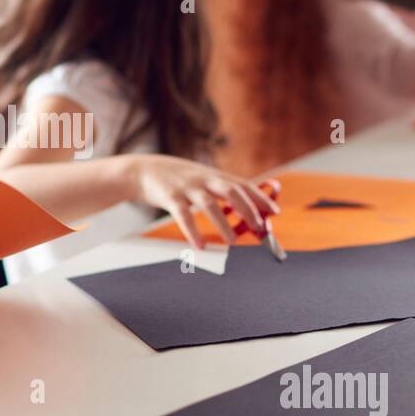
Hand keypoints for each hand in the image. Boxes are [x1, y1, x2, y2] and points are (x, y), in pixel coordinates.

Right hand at [127, 154, 279, 250]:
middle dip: (247, 209)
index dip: (260, 197)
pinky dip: (192, 231)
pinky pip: (183, 215)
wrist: (140, 170)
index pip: (242, 184)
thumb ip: (217, 190)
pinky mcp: (169, 196)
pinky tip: (199, 245)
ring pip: (209, 204)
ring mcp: (186, 187)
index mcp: (212, 175)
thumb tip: (240, 209)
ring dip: (223, 223)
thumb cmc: (173, 177)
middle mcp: (202, 178)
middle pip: (231, 191)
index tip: (274, 211)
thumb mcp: (198, 177)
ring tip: (232, 241)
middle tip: (258, 227)